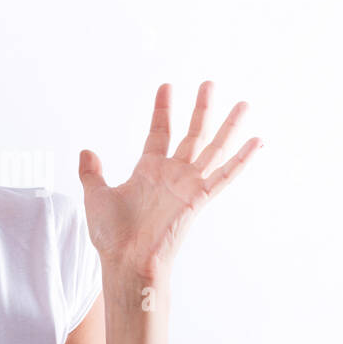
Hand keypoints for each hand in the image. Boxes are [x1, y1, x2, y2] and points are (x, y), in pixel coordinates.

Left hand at [78, 81, 261, 281]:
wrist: (127, 259)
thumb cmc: (112, 236)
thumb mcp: (96, 196)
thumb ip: (91, 173)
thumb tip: (85, 152)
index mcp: (148, 171)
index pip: (159, 132)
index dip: (163, 110)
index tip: (167, 87)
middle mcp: (172, 174)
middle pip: (192, 134)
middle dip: (201, 109)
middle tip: (209, 83)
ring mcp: (187, 185)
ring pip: (213, 148)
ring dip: (228, 125)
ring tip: (243, 103)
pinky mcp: (199, 198)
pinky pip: (225, 175)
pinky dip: (242, 160)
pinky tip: (257, 142)